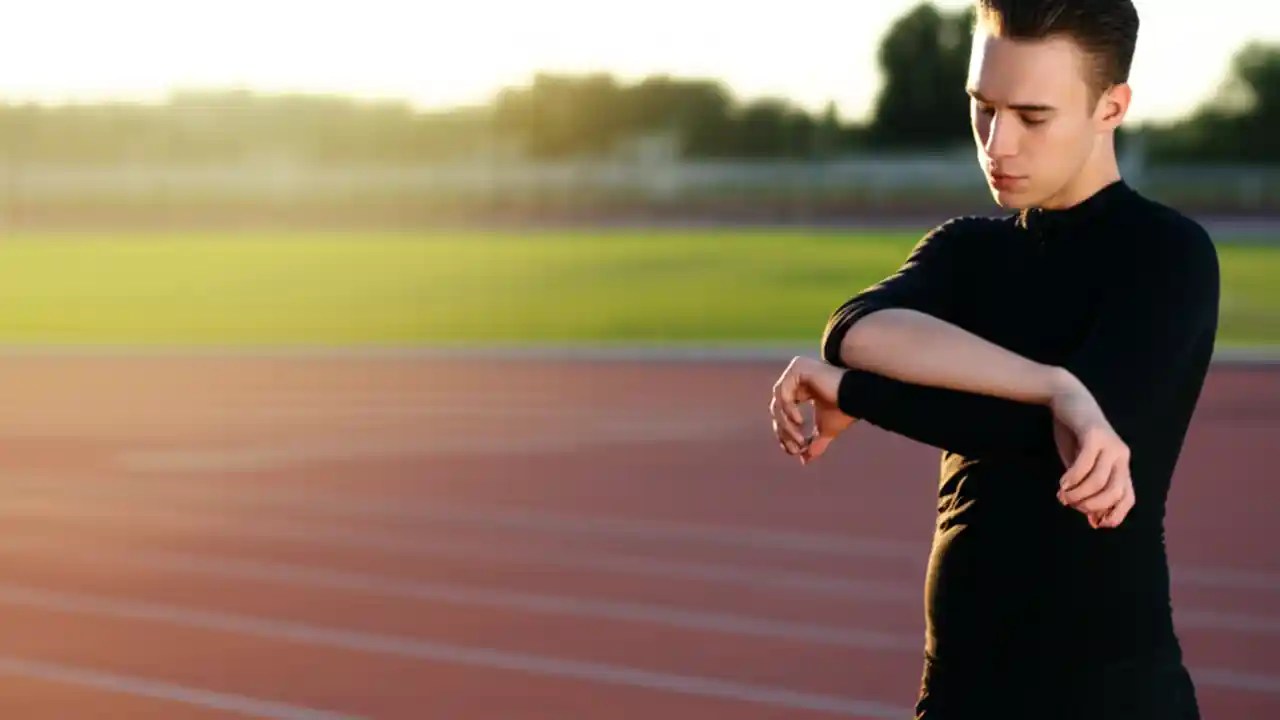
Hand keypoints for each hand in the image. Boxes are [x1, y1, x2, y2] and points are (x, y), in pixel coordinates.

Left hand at [770, 356, 857, 464]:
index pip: (782, 412)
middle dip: (784, 431)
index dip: (784, 433)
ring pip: (777, 402)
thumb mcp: (826, 430)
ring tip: (799, 439)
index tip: (793, 451)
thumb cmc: (844, 410)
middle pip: (777, 408)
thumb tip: (805, 461)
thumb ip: (815, 443)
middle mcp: (796, 378)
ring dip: (786, 424)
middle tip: (796, 447)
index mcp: (801, 389)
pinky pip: (784, 392)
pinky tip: (800, 421)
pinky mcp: (797, 367)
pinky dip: (788, 410)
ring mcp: (795, 370)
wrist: (858, 397)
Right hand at [1048, 370, 1134, 528]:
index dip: (1115, 515)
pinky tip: (1061, 484)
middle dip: (1091, 506)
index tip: (1095, 523)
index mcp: (1121, 464)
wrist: (1068, 398)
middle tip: (1070, 505)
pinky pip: (1085, 464)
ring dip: (1078, 494)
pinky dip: (1072, 478)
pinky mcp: (1094, 435)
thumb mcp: (1081, 465)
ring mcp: (1110, 445)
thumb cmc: (1073, 434)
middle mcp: (1121, 456)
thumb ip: (1087, 487)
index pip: (1128, 498)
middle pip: (1114, 493)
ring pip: (1099, 481)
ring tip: (1062, 496)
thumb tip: (1093, 520)